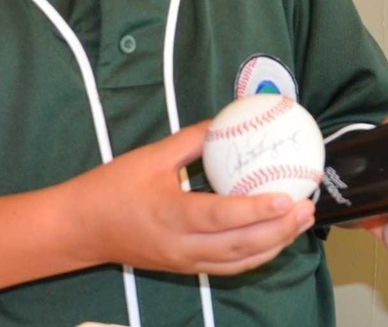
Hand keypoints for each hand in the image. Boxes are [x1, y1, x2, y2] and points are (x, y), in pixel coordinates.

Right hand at [67, 121, 315, 275]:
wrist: (80, 229)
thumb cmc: (112, 188)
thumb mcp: (150, 156)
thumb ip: (192, 139)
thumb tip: (227, 119)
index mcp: (170, 214)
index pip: (220, 217)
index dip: (255, 210)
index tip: (285, 197)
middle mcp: (180, 245)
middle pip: (239, 246)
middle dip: (279, 230)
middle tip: (306, 208)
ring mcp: (184, 261)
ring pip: (238, 261)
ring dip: (274, 244)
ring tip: (301, 222)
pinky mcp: (185, 268)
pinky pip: (228, 267)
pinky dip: (256, 255)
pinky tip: (275, 238)